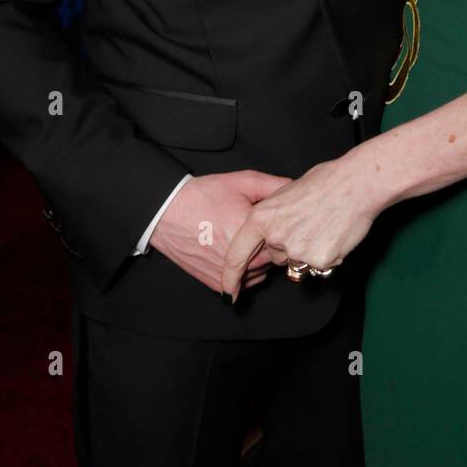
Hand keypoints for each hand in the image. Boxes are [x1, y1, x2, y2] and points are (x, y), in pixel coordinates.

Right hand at [149, 170, 290, 294]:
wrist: (168, 212)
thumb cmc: (205, 195)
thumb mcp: (244, 181)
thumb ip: (276, 185)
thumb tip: (298, 190)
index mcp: (249, 233)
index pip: (285, 241)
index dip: (283, 229)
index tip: (277, 221)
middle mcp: (239, 259)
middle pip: (275, 259)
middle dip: (273, 245)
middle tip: (261, 229)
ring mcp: (227, 275)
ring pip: (261, 274)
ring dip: (261, 261)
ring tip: (248, 240)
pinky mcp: (216, 283)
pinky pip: (245, 285)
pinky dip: (247, 273)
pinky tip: (241, 254)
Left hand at [220, 156, 379, 301]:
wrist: (356, 184)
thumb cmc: (326, 182)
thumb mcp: (285, 191)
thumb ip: (272, 215)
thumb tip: (269, 230)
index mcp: (262, 217)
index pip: (237, 255)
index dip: (231, 277)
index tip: (228, 292)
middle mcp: (275, 236)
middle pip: (275, 257)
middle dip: (287, 248)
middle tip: (307, 225)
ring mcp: (297, 251)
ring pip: (296, 264)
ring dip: (306, 254)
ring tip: (323, 227)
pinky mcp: (318, 261)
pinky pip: (318, 267)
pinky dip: (326, 256)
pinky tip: (334, 235)